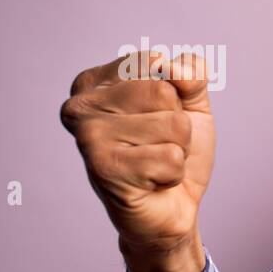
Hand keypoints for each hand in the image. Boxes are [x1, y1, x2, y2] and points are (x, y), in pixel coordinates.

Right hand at [60, 50, 213, 252]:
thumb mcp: (191, 105)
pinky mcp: (103, 169)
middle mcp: (80, 106)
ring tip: (155, 164)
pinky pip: (171, 158)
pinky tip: (151, 182)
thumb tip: (176, 70)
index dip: (175, 95)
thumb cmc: (172, 152)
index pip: (155, 62)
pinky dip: (173, 174)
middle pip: (164, 92)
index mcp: (94, 82)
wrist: (171, 209)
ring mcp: (88, 137)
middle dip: (178, 125)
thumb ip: (191, 75)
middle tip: (158, 147)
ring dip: (178, 150)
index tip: (156, 118)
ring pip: (173, 125)